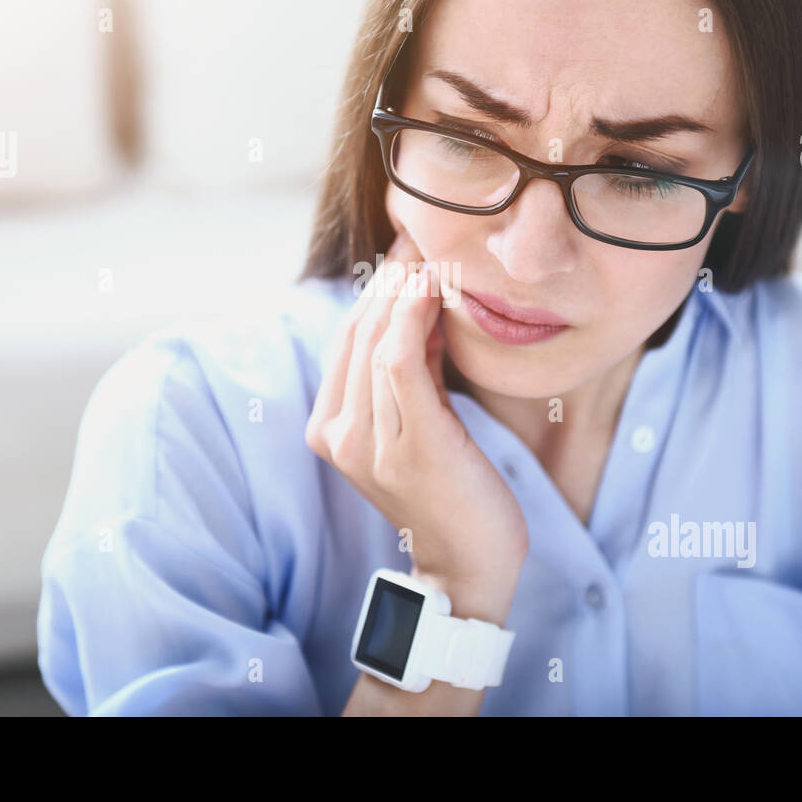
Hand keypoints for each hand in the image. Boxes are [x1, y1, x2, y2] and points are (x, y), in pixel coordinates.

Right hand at [305, 232, 528, 612]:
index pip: (348, 338)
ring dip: (405, 287)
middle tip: (424, 238)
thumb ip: (410, 373)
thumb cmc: (453, 489)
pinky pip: (399, 360)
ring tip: (434, 253)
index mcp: (331, 428)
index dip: (376, 288)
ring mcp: (368, 441)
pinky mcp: (408, 443)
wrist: (471, 563)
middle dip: (390, 277)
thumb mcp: (420, 421)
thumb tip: (421, 306)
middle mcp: (338, 433)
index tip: (410, 251)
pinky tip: (434, 288)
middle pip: (358, 330)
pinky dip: (413, 316)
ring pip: (377, 338)